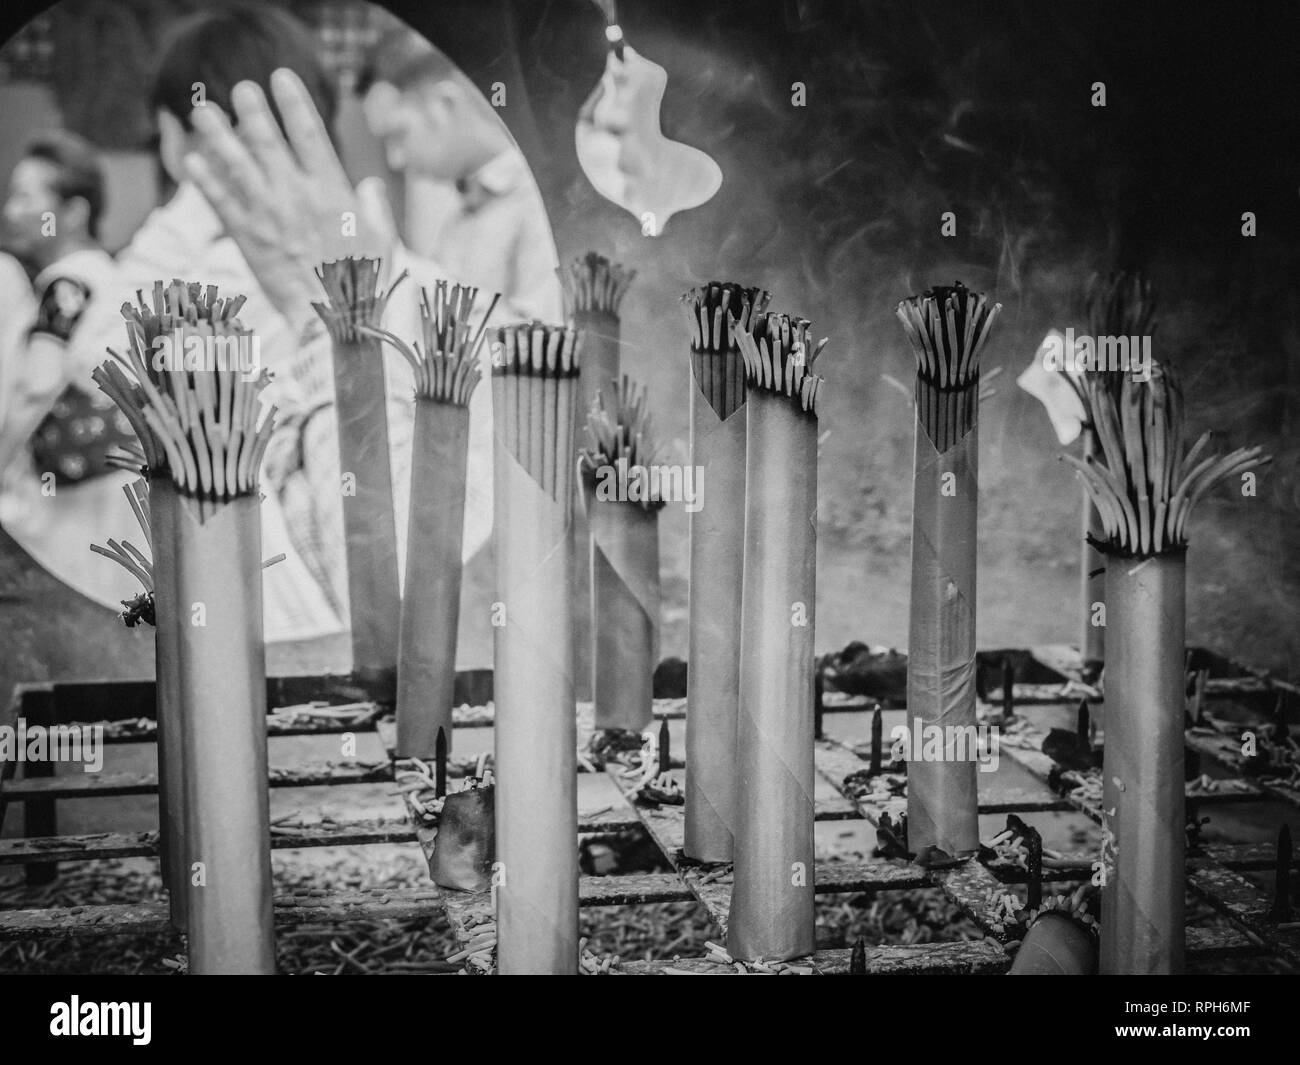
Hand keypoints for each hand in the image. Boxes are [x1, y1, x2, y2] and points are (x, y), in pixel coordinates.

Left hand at [183, 68, 397, 329]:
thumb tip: (370, 187)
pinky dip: (205, 181)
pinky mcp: (247, 239)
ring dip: (217, 134)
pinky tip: (192, 161)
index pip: (308, 133)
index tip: (281, 77)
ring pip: (236, 164)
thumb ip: (375, 207)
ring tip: (204, 112)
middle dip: (252, 110)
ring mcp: (268, 215)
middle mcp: (295, 195)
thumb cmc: (364, 283)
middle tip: (240, 89)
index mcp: (331, 191)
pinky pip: (220, 202)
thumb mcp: (383, 240)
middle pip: (267, 140)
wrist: (334, 320)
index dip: (293, 101)